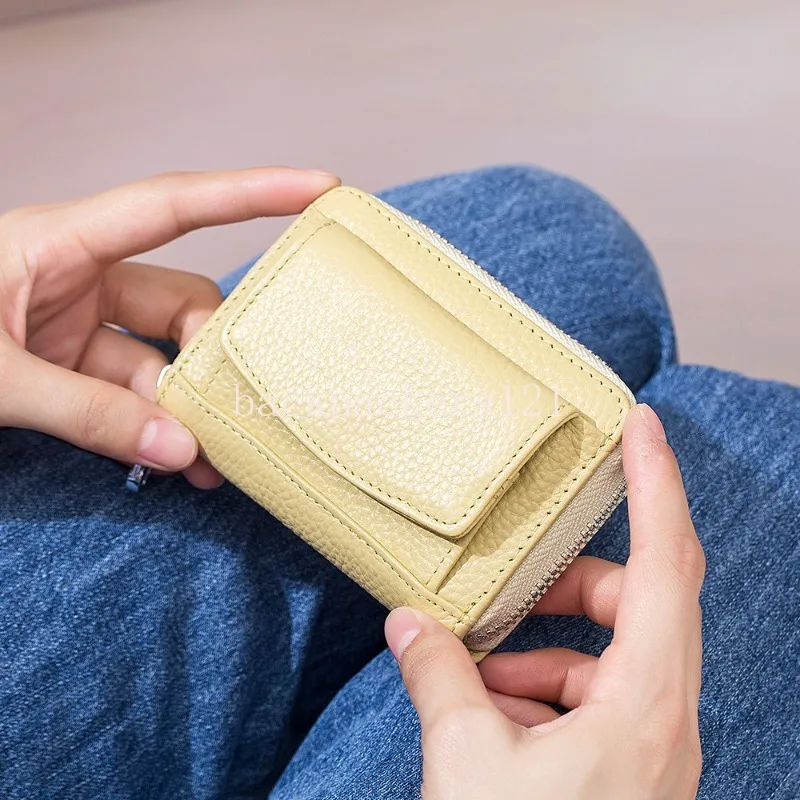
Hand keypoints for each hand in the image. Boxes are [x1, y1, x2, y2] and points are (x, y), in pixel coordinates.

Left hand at [0, 167, 338, 485]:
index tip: (319, 188)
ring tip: (214, 462)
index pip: (172, 204)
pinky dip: (157, 428)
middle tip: (237, 409)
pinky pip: (134, 394)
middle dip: (213, 355)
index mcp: (57, 242)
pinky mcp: (70, 367)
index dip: (251, 190)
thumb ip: (89, 413)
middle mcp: (78, 276)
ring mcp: (77, 325)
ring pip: (162, 359)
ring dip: (188, 408)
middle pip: (182, 302)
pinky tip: (179, 463)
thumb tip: (181, 449)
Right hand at [385, 404, 704, 799]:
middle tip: (511, 590)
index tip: (642, 424)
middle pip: (639, 603)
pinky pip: (593, 700)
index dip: (656, 483)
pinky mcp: (627, 772)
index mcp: (646, 702)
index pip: (667, 560)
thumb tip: (408, 624)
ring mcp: (650, 747)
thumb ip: (439, 678)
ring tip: (476, 671)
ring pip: (611, 656)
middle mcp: (663, 718)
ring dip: (542, 649)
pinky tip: (487, 713)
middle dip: (570, 584)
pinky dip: (541, 689)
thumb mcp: (468, 763)